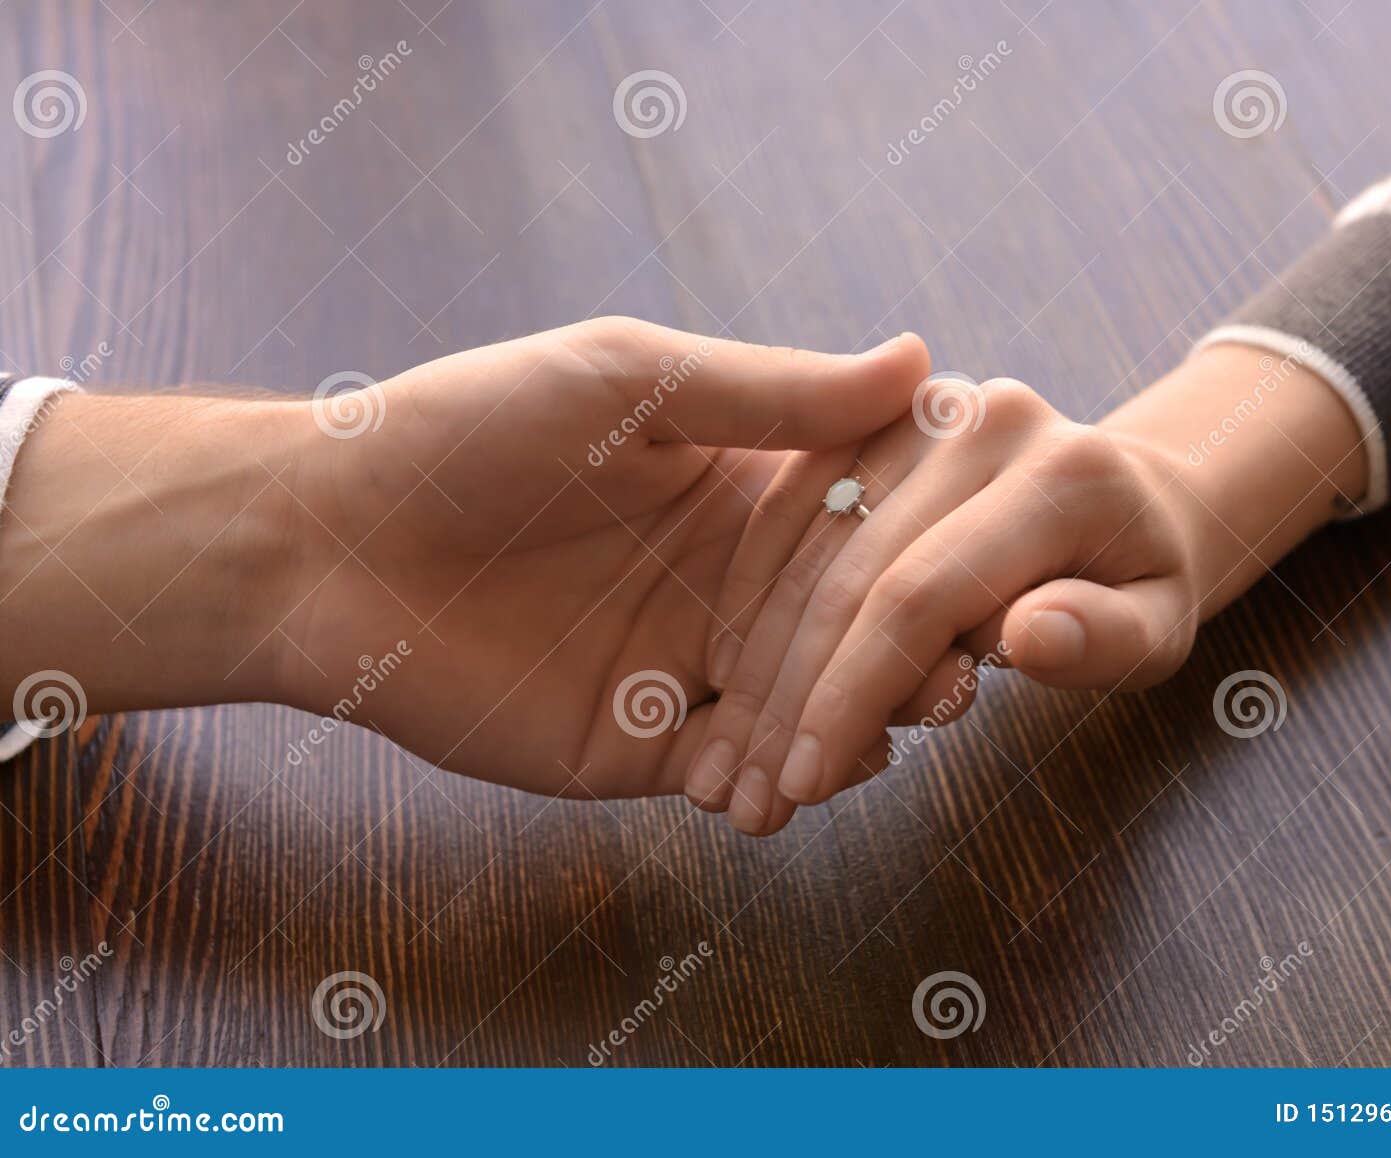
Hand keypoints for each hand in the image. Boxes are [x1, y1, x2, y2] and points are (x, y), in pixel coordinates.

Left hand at [280, 318, 933, 796]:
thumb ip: (771, 390)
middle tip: (959, 677)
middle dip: (902, 653)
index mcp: (737, 485)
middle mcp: (724, 579)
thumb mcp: (628, 382)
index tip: (987, 566)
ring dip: (848, 726)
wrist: (327, 543)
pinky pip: (724, 770)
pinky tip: (787, 786)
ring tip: (891, 736)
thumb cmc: (469, 430)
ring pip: (800, 707)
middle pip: (845, 626)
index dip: (923, 547)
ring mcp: (682, 667)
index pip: (862, 522)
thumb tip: (922, 359)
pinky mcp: (632, 746)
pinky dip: (766, 782)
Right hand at [681, 341, 1368, 835]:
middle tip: (750, 794)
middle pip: (851, 571)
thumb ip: (1107, 640)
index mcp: (1062, 473)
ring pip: (808, 545)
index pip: (924, 595)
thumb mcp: (1158, 632)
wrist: (1129, 498)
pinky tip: (730, 671)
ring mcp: (921, 409)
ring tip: (729, 757)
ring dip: (756, 656)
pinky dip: (755, 593)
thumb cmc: (1144, 587)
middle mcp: (981, 421)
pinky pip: (793, 506)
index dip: (852, 693)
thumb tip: (1032, 638)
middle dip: (789, 694)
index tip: (804, 782)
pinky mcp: (876, 417)